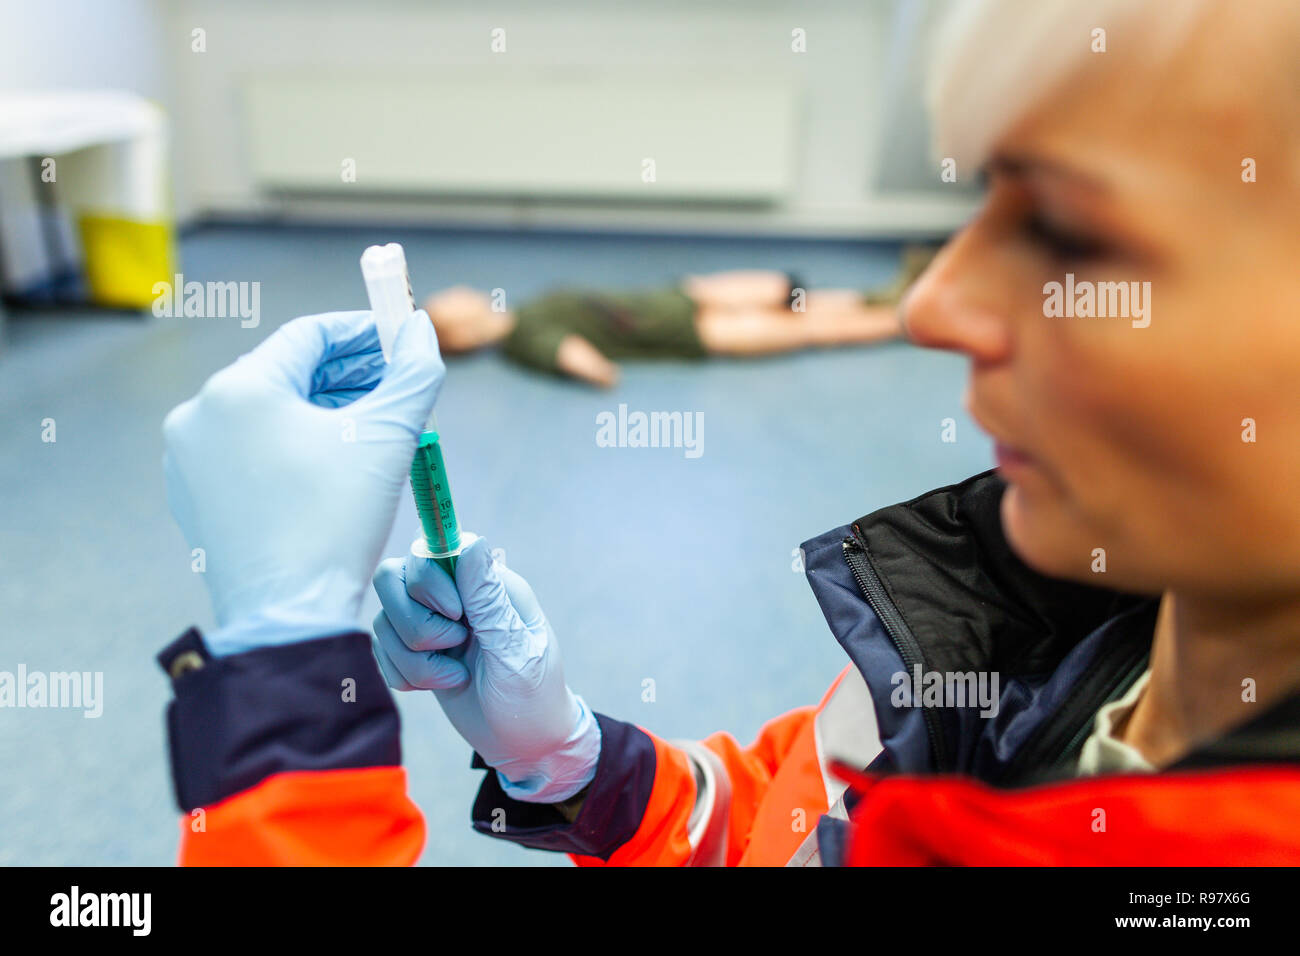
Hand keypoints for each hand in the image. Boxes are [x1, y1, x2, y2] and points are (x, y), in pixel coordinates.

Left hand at [163, 310, 442, 655]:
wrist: (286, 615)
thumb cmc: (335, 525)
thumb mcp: (388, 439)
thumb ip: (415, 373)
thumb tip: (422, 329)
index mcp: (239, 389)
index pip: (308, 336)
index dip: (362, 333)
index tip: (399, 341)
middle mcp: (200, 413)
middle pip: (285, 372)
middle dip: (345, 374)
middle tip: (394, 385)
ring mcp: (188, 456)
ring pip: (265, 412)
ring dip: (319, 410)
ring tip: (369, 427)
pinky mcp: (192, 493)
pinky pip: (245, 450)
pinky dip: (288, 445)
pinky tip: (329, 464)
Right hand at [372, 536, 600, 802]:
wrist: (525, 743)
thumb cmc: (532, 696)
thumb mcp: (515, 651)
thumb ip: (488, 600)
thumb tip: (471, 543)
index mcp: (489, 583)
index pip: (431, 551)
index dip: (429, 582)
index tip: (456, 616)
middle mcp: (456, 594)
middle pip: (393, 578)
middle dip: (416, 625)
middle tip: (454, 648)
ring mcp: (432, 620)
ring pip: (384, 619)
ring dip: (414, 660)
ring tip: (454, 678)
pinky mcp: (416, 649)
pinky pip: (382, 649)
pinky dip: (403, 674)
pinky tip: (438, 685)